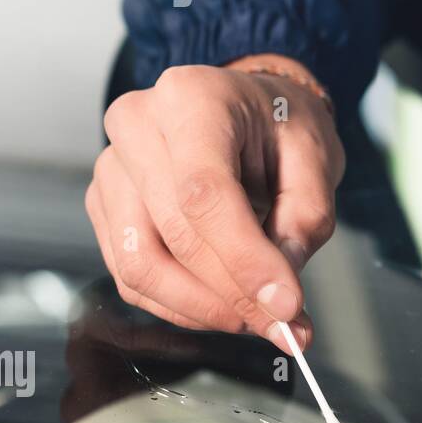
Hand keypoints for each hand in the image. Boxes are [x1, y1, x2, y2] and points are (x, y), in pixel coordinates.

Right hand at [85, 58, 345, 353]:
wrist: (248, 107)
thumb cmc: (280, 125)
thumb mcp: (316, 159)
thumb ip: (304, 223)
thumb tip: (278, 297)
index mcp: (192, 98)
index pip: (204, 193)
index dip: (244, 259)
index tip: (286, 305)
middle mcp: (137, 126)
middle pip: (173, 234)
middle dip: (233, 294)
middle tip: (285, 324)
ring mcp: (111, 166)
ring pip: (141, 265)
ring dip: (202, 308)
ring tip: (257, 316)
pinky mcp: (105, 205)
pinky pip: (131, 274)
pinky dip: (179, 304)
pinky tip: (223, 306)